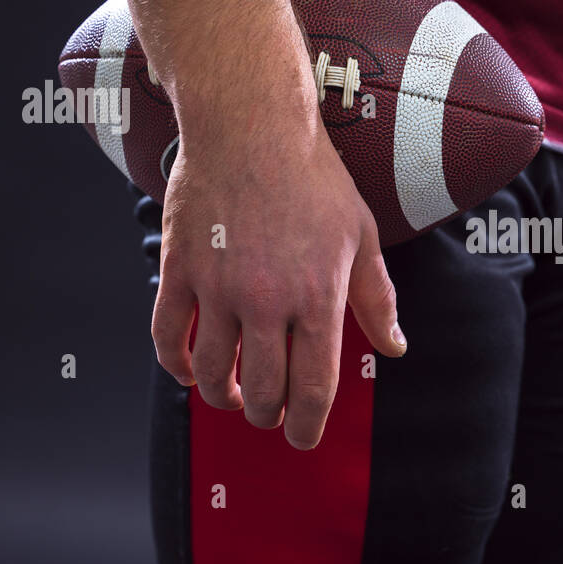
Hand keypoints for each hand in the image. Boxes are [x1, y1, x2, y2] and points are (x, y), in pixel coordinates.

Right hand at [151, 86, 405, 449]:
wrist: (252, 125)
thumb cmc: (315, 179)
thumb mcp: (361, 238)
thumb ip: (377, 300)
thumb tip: (394, 347)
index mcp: (319, 297)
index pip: (314, 388)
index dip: (308, 425)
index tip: (302, 438)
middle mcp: (268, 300)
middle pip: (263, 391)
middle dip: (268, 416)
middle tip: (270, 415)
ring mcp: (219, 287)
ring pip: (213, 372)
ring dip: (223, 396)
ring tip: (232, 396)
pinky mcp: (179, 268)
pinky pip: (168, 336)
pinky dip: (176, 365)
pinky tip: (190, 372)